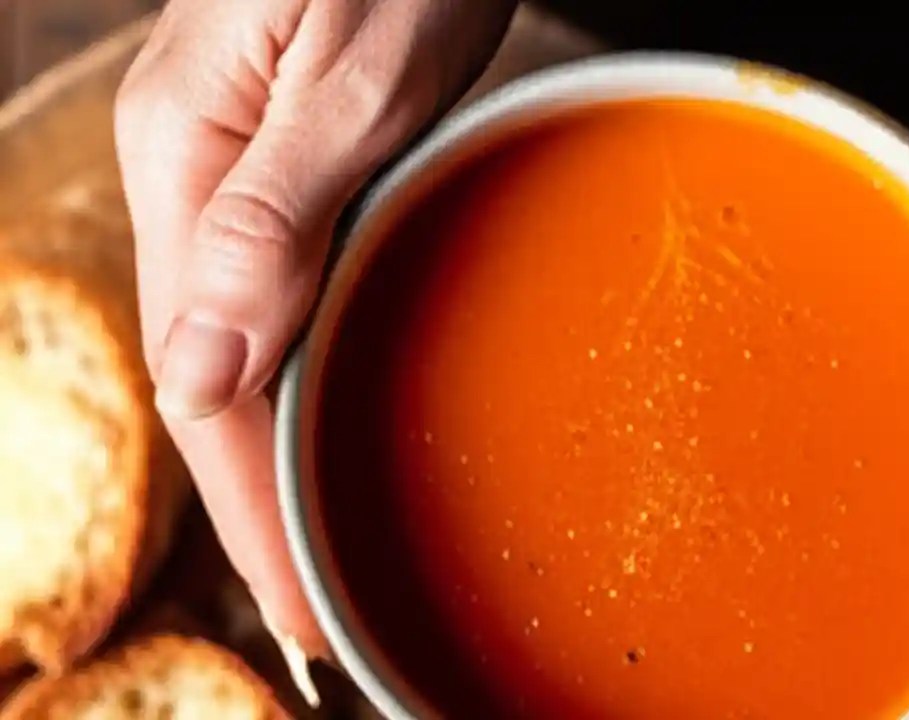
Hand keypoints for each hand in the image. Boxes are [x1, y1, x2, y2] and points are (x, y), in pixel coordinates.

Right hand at [115, 0, 513, 654]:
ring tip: (324, 550)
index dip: (247, 508)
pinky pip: (282, 297)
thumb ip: (273, 215)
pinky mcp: (294, 167)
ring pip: (246, 346)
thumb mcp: (351, 72)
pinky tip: (335, 418)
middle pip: (216, 379)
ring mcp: (241, 176)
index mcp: (192, 165)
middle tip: (316, 613)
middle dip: (261, 506)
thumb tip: (203, 374)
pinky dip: (305, 378)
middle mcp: (198, 182)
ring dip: (279, 453)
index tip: (297, 606)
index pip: (205, 382)